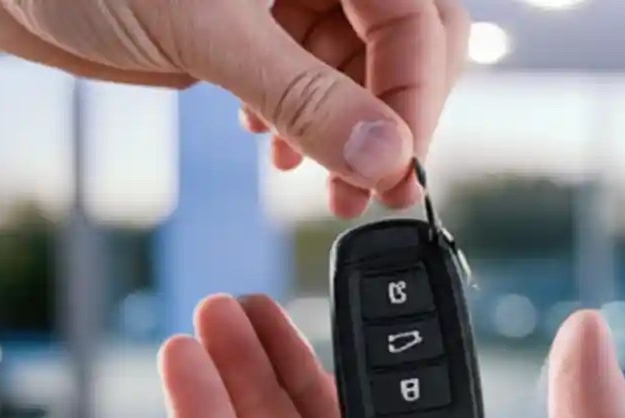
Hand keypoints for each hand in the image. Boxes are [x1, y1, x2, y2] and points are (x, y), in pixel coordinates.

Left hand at [0, 0, 469, 216]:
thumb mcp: (206, 32)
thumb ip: (303, 96)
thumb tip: (385, 158)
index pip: (418, 19)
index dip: (414, 98)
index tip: (395, 172)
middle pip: (408, 41)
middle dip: (391, 118)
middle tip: (367, 190)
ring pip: (364, 65)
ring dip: (347, 130)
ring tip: (310, 180)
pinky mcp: (264, 24)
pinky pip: (317, 75)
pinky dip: (305, 118)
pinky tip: (270, 143)